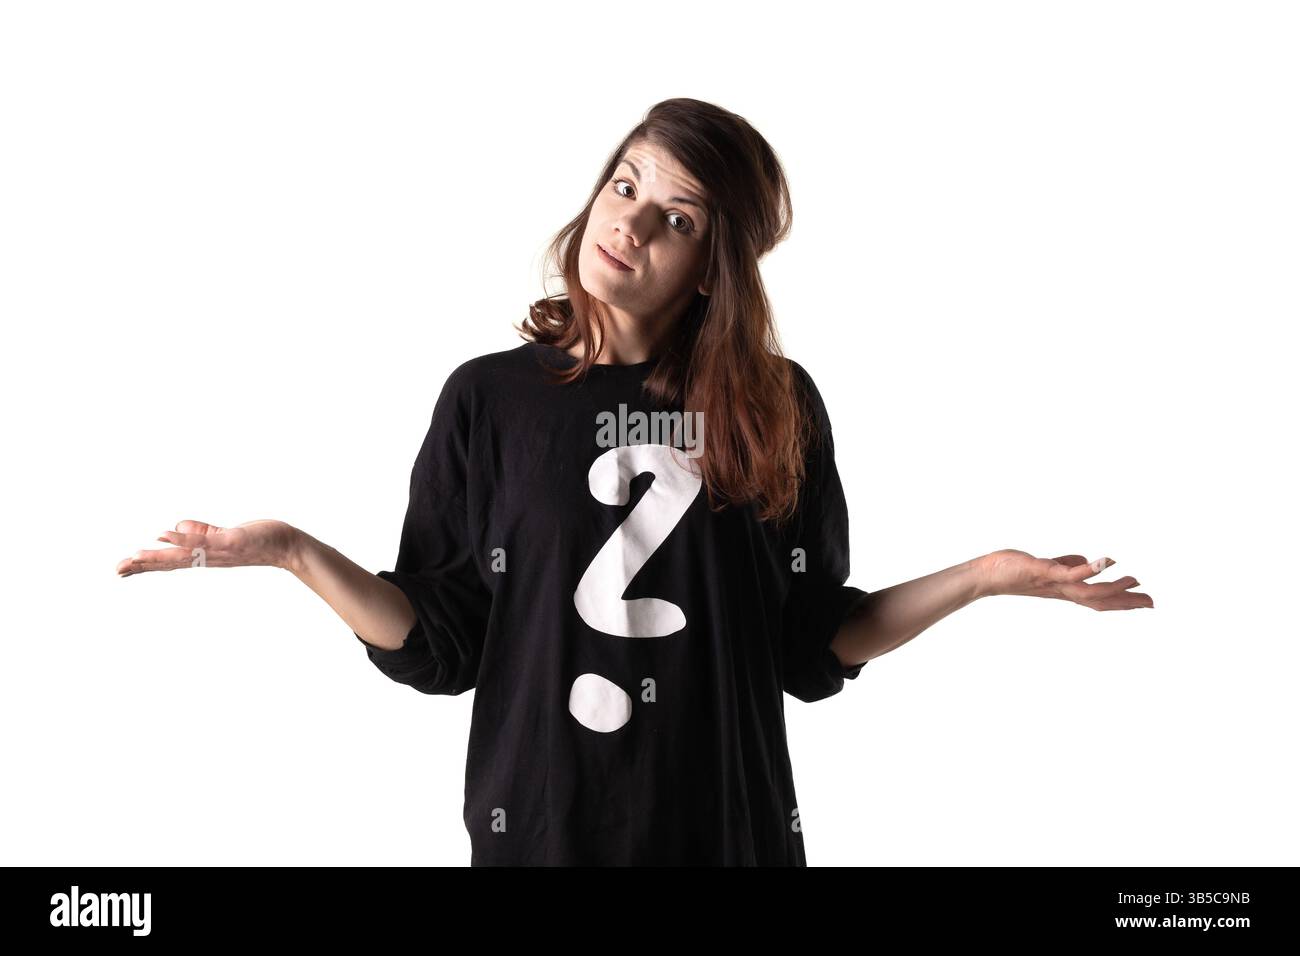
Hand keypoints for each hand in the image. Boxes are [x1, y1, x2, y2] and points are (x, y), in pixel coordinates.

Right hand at [116, 519, 301, 576]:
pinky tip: (164, 536)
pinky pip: (204, 541)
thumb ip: (200, 533)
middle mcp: (208, 558)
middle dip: (143, 566)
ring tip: (134, 557)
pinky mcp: (231, 542)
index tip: (120, 569)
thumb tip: (173, 529)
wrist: (287, 546)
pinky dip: (184, 539)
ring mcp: (218, 551)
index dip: (145, 565)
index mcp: (203, 556)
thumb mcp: (223, 536)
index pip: (169, 562)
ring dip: (157, 556)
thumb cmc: (257, 540)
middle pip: (170, 564)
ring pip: (182, 555)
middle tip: (117, 570)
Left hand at [975, 550, 1153, 609]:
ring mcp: (1054, 583)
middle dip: (1126, 602)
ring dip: (1113, 587)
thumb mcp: (1049, 566)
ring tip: (1134, 579)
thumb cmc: (1015, 570)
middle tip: (1152, 602)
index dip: (1123, 602)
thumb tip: (1088, 561)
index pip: (1100, 599)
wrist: (987, 575)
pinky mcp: (1043, 571)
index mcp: (1066, 590)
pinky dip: (1089, 567)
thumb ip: (1069, 564)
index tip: (1147, 602)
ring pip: (1089, 590)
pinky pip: (1069, 571)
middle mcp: (1063, 591)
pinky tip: (1107, 560)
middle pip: (1100, 601)